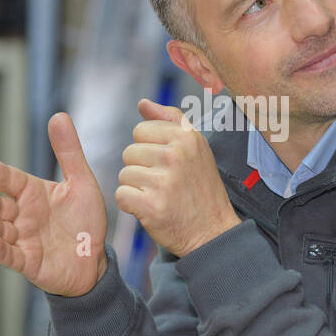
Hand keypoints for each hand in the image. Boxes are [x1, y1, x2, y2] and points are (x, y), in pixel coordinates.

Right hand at [0, 112, 107, 297]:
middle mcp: (23, 216)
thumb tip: (58, 116)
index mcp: (33, 194)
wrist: (95, 260)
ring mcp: (23, 240)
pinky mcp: (29, 263)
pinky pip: (11, 256)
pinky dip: (1, 250)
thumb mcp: (81, 182)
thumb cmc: (85, 221)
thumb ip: (68, 152)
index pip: (9, 179)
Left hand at [115, 98, 241, 257]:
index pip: (141, 130)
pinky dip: (131, 205)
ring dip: (136, 187)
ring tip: (160, 196)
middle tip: (164, 184)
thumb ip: (170, 121)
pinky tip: (151, 208)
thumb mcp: (195, 148)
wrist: (213, 232)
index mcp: (186, 137)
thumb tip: (143, 103)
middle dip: (141, 168)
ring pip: (124, 174)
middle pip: (129, 152)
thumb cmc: (201, 188)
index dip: (150, 148)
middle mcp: (175, 156)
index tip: (168, 165)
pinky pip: (122, 195)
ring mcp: (163, 181)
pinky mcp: (151, 206)